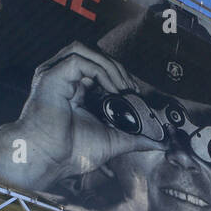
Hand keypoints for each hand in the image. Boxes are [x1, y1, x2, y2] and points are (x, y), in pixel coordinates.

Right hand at [0, 42, 160, 189]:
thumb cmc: (70, 152)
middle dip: (118, 68)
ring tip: (123, 86)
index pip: (98, 67)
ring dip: (110, 65)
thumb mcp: (112, 141)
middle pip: (94, 55)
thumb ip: (136, 138)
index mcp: (72, 88)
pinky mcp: (52, 75)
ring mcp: (55, 74)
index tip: (135, 92)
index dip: (119, 74)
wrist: (49, 159)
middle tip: (132, 89)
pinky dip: (101, 70)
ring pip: (86, 51)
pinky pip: (80, 59)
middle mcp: (62, 77)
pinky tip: (113, 89)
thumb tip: (161, 143)